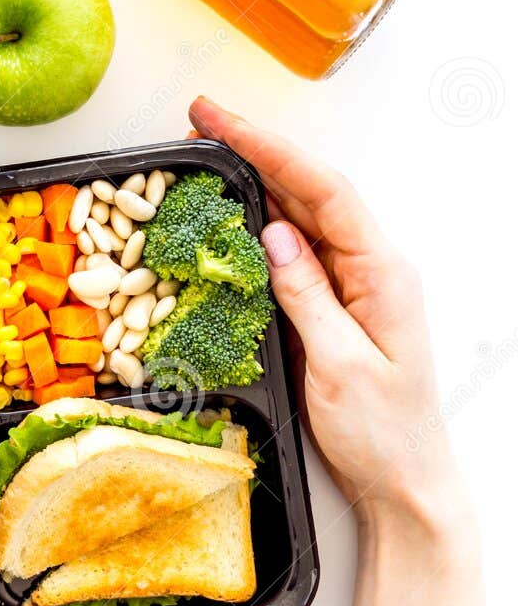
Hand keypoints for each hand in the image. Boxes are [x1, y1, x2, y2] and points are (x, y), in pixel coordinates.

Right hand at [191, 97, 491, 605]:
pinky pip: (290, 253)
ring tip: (204, 154)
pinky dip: (255, 225)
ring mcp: (349, 286)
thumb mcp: (340, 367)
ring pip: (298, 216)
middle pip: (309, 190)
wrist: (405, 484)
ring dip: (253, 180)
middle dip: (255, 148)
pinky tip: (226, 215)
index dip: (270, 148)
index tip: (221, 121)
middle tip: (200, 120)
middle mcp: (369, 269)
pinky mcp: (327, 308)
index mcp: (383, 273)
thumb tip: (274, 235)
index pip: (323, 191)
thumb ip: (307, 296)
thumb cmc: (384, 435)